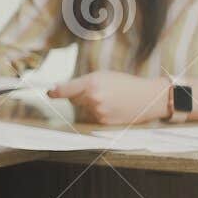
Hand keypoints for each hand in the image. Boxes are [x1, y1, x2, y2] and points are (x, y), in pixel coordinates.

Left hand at [48, 72, 169, 124]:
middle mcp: (93, 98)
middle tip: (94, 91)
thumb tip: (66, 89)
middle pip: (73, 99)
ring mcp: (98, 112)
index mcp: (92, 83)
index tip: (49, 93)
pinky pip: (92, 116)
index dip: (55, 92)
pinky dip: (98, 112)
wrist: (147, 98)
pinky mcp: (103, 122)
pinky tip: (111, 107)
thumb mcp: (104, 75)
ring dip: (89, 104)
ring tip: (108, 98)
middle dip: (78, 95)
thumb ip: (85, 82)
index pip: (65, 90)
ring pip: (83, 108)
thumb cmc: (126, 83)